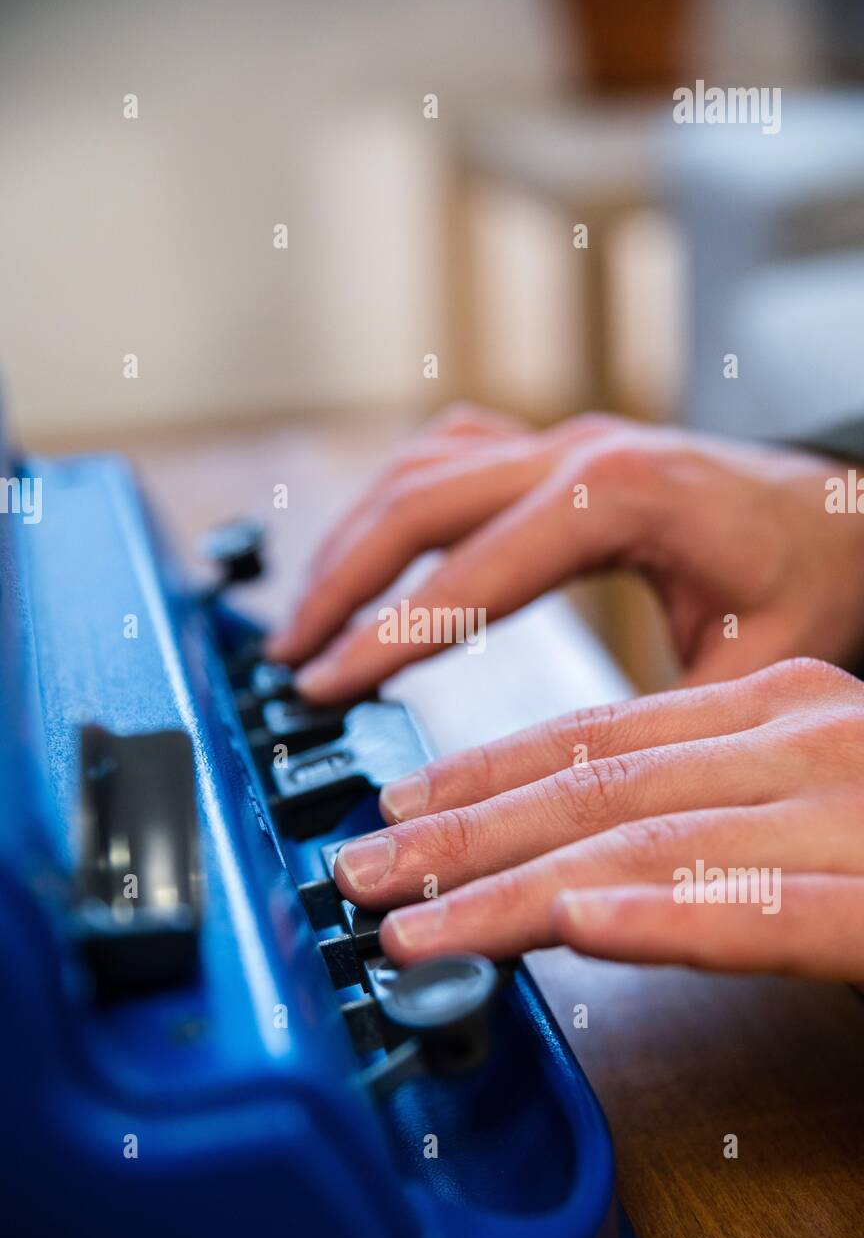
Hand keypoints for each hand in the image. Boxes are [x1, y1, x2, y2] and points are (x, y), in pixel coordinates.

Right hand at [268, 406, 863, 701]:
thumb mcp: (761, 663)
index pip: (470, 564)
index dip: (386, 631)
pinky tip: (369, 556)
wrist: (850, 514)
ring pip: (422, 470)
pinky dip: (394, 508)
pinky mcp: (558, 451)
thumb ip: (663, 723)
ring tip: (304, 620)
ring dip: (352, 541)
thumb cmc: (816, 578)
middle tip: (284, 662)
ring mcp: (565, 441)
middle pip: (419, 501)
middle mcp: (581, 449)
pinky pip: (450, 458)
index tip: (322, 685)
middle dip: (340, 584)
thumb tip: (574, 796)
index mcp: (622, 494)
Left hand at [330, 659, 863, 980]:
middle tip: (362, 873)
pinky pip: (765, 913)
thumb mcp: (812, 789)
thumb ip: (709, 804)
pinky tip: (576, 928)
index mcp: (778, 705)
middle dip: (462, 835)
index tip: (398, 808)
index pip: (598, 735)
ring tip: (418, 927)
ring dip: (515, 889)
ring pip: (649, 846)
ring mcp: (851, 813)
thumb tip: (581, 854)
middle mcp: (803, 741)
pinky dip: (662, 920)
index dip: (483, 776)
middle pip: (599, 786)